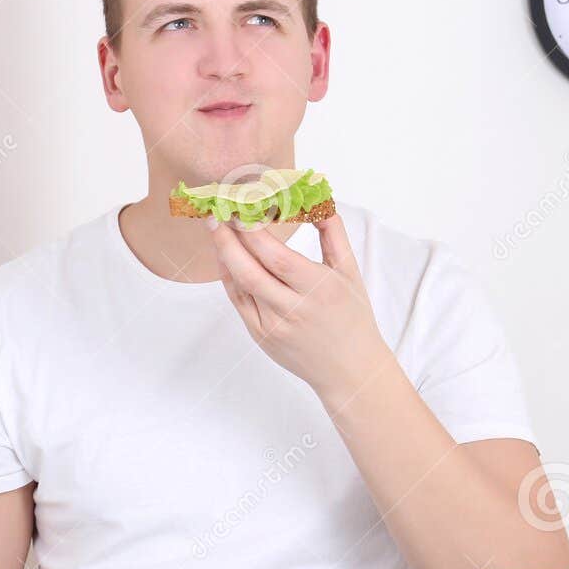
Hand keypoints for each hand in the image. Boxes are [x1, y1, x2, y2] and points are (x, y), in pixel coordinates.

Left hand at [208, 213, 392, 403]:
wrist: (348, 369)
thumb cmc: (352, 317)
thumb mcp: (350, 272)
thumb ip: (333, 233)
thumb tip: (319, 199)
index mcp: (319, 289)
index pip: (277, 257)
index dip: (254, 232)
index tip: (241, 209)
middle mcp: (293, 309)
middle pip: (250, 270)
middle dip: (228, 239)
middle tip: (216, 213)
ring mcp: (273, 326)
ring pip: (240, 284)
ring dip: (224, 254)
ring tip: (216, 228)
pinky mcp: (260, 335)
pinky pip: (239, 300)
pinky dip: (228, 276)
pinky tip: (224, 256)